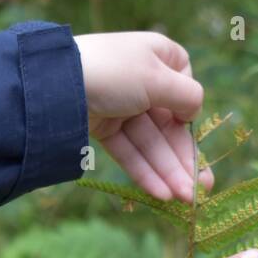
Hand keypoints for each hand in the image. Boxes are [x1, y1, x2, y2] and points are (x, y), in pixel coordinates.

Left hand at [74, 31, 212, 202]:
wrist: (56, 83)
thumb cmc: (115, 71)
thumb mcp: (158, 77)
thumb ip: (186, 96)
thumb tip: (194, 111)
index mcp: (158, 57)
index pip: (184, 86)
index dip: (189, 111)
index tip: (188, 125)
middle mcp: (142, 81)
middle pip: (168, 125)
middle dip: (184, 158)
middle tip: (201, 189)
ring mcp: (121, 105)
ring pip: (150, 143)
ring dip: (168, 172)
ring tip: (184, 200)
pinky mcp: (103, 127)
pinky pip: (128, 152)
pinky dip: (144, 172)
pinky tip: (161, 194)